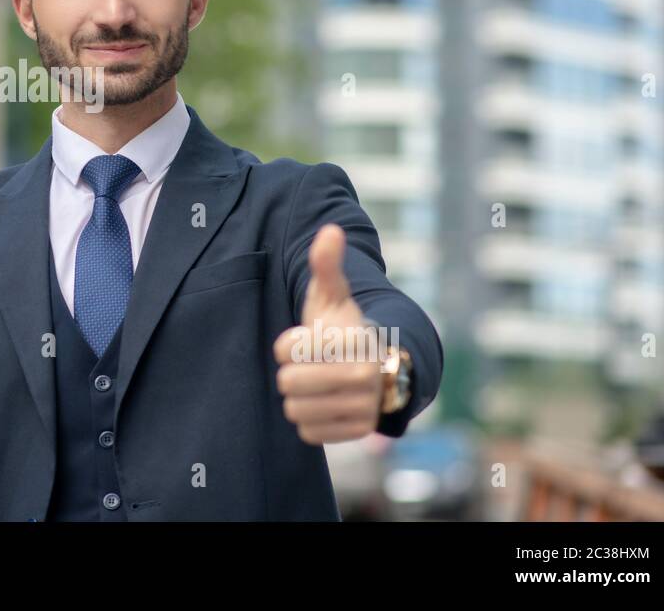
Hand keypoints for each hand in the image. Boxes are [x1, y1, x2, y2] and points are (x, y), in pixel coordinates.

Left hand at [272, 224, 382, 444]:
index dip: (288, 345)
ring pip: (295, 410)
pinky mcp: (358, 431)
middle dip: (291, 374)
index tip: (305, 342)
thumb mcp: (332, 296)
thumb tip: (330, 230)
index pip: (285, 350)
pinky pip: (308, 432)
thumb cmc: (343, 329)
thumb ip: (326, 264)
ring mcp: (364, 406)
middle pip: (287, 383)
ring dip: (300, 398)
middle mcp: (362, 375)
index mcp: (351, 339)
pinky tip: (326, 404)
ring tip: (318, 385)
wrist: (377, 368)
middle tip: (310, 366)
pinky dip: (311, 420)